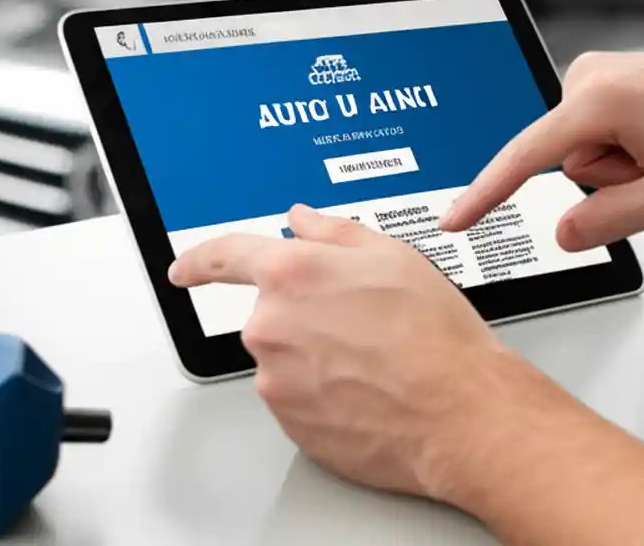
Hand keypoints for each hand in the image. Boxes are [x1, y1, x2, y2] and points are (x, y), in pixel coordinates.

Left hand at [168, 205, 528, 496]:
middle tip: (364, 327)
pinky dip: (324, 395)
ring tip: (375, 363)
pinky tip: (368, 391)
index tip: (184, 270)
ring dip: (317, 358)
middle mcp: (271, 325)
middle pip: (271, 314)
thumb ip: (335, 232)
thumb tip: (304, 220)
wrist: (459, 412)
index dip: (200, 261)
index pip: (225, 257)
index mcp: (292, 273)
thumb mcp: (394, 256)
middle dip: (308, 318)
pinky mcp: (289, 423)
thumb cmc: (436, 336)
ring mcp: (276, 379)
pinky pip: (296, 400)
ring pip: (285, 359)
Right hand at [440, 50, 643, 249]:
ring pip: (588, 153)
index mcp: (599, 102)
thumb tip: (563, 233)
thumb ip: (607, 222)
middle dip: (612, 182)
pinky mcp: (618, 80)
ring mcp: (606, 75)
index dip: (486, 194)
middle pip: (569, 163)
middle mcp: (593, 77)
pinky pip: (604, 135)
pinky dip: (633, 150)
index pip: (524, 158)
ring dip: (627, 167)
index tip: (455, 220)